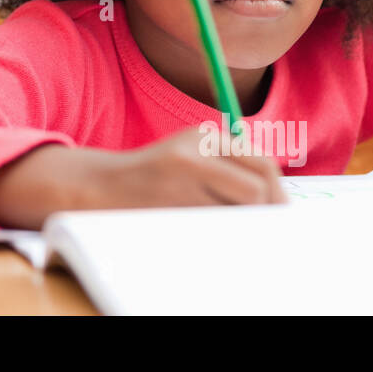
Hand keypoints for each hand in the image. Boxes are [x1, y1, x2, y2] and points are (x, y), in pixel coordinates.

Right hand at [0, 125, 287, 229]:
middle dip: (265, 212)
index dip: (276, 193)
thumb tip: (274, 198)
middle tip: (260, 229)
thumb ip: (225, 168)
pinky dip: (217, 234)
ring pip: (238, 211)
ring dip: (238, 225)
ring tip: (222, 229)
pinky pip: (212, 226)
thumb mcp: (187, 157)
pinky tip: (203, 234)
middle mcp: (195, 151)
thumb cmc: (149, 179)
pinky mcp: (169, 202)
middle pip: (259, 188)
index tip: (276, 211)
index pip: (262, 164)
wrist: (96, 188)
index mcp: (203, 136)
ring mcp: (180, 177)